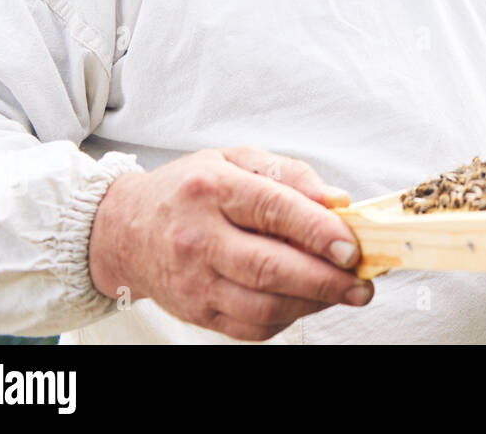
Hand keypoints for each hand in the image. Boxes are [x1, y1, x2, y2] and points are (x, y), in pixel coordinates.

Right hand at [88, 146, 372, 341]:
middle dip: (326, 279)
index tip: (352, 245)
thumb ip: (289, 173)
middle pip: (270, 268)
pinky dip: (288, 318)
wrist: (123, 231)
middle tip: (362, 283)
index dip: (318, 230)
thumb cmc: (190, 189)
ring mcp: (194, 281)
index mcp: (212, 190)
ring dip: (313, 303)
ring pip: (263, 305)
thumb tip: (337, 201)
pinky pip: (251, 326)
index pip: (272, 209)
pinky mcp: (196, 312)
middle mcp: (198, 238)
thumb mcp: (234, 159)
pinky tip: (308, 301)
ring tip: (344, 292)